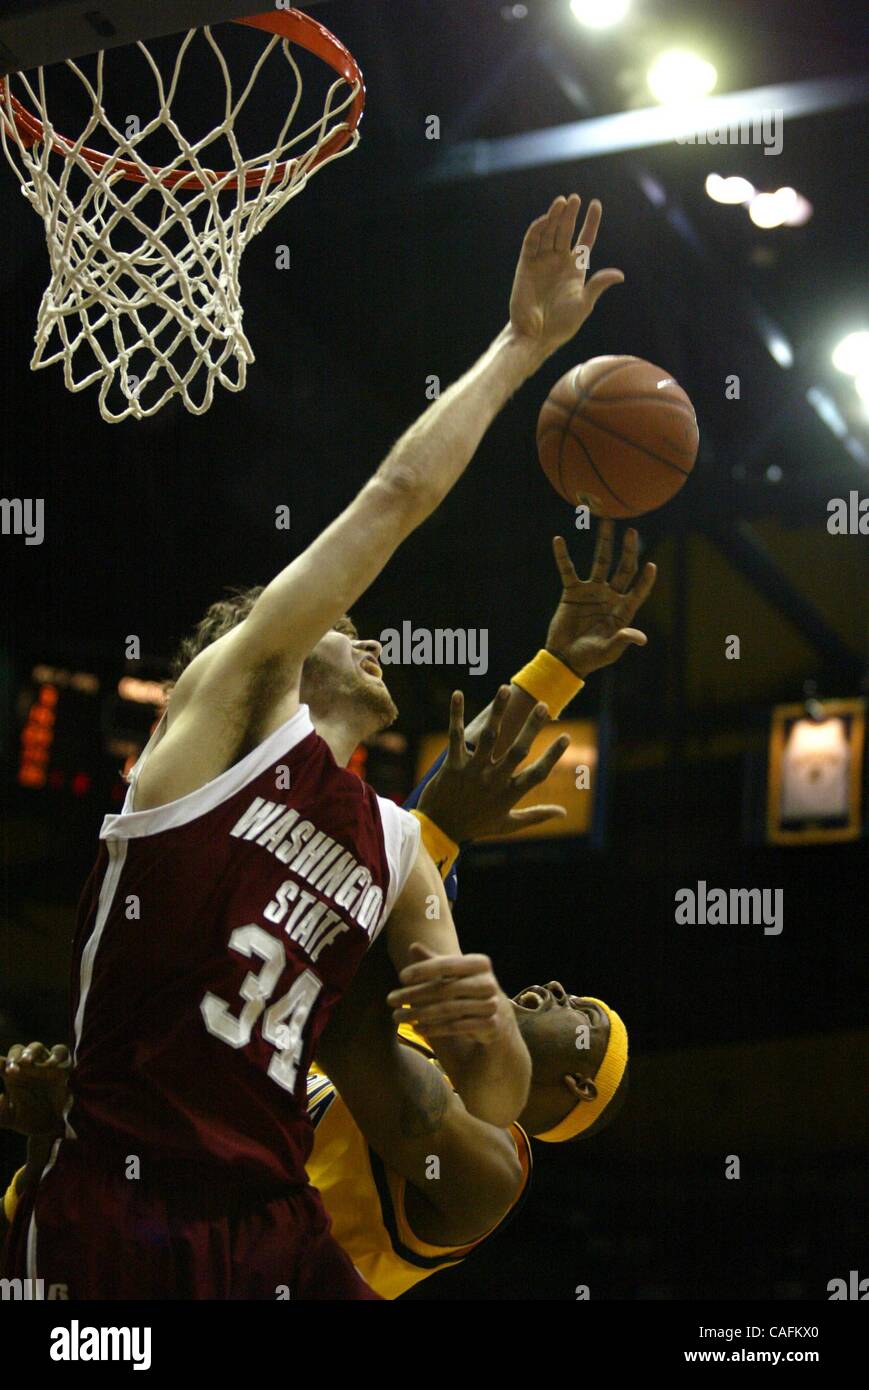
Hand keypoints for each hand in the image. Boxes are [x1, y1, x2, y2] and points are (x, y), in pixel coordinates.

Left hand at [0, 1042, 69, 1136]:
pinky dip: (56, 1055)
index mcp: (11, 1075)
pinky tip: (51, 1065)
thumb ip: (1, 1113)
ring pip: (37, 1047)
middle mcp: (26, 1066)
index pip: (2, 1063)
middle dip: (14, 1057)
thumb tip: (0, 1098)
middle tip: (12, 1070)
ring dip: (31, 1052)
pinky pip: (60, 1051)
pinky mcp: (62, 1064)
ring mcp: (43, 1063)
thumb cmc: (29, 1118)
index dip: (0, 1063)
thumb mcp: (11, 1119)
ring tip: (27, 1062)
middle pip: (18, 1050)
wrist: (52, 1126)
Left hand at [387, 943, 507, 1042]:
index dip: (424, 969)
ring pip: (448, 1010)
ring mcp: (491, 1004)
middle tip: (390, 999)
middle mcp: (488, 982)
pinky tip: (417, 1028)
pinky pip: (456, 1027)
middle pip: (444, 989)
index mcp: (479, 963)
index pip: (447, 964)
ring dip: (419, 1014)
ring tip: (398, 1017)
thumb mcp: (453, 972)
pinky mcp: (490, 1025)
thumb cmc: (468, 987)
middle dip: (414, 995)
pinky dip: (435, 1029)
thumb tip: (413, 946)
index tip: (401, 976)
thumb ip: (434, 961)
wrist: (497, 1014)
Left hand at [417, 687, 568, 841]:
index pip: (538, 774)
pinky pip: (456, 736)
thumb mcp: (508, 824)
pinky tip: (458, 694)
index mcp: (509, 793)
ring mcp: (472, 772)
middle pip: (517, 751)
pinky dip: (456, 715)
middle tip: (544, 705)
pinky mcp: (452, 765)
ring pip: (489, 737)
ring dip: (497, 712)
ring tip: (504, 689)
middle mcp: (493, 781)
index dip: (553, 756)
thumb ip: (536, 815)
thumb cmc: (475, 826)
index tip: (566, 736)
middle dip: (532, 728)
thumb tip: (564, 813)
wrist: (439, 830)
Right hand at [508, 195, 622, 366]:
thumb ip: (598, 285)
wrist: (535, 335)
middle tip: (575, 198)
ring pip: (549, 233)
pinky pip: (532, 242)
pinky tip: (546, 219)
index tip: (596, 204)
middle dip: (570, 215)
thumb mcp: (583, 304)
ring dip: (554, 217)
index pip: (584, 240)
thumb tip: (620, 274)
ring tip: (562, 202)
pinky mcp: (525, 265)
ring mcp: (541, 262)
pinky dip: (538, 229)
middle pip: (565, 231)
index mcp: (575, 269)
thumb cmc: (561, 325)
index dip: (590, 222)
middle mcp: (558, 262)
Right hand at [545, 522, 656, 677]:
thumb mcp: (609, 651)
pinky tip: (558, 540)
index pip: (638, 590)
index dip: (646, 580)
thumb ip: (623, 640)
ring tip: (607, 522)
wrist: (565, 658)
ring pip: (600, 562)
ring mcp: (592, 591)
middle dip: (628, 550)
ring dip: (604, 543)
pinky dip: (562, 556)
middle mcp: (610, 596)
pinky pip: (568, 570)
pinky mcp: (572, 591)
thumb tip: (640, 637)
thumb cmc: (590, 657)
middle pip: (623, 568)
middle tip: (632, 531)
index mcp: (623, 610)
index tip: (652, 565)